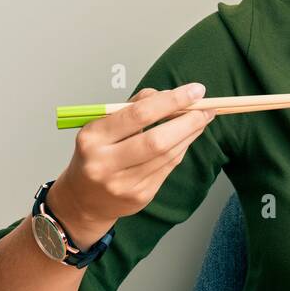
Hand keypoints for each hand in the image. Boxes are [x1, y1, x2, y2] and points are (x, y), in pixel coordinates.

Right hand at [51, 83, 214, 243]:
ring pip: (168, 155)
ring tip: (202, 118)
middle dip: (188, 122)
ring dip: (190, 134)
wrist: (83, 200)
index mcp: (93, 137)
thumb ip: (135, 107)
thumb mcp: (102, 125)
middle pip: (157, 140)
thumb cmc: (97, 153)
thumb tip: (173, 96)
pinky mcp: (139, 197)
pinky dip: (181, 148)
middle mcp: (105, 163)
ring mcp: (123, 184)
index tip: (195, 91)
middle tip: (206, 107)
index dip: (171, 101)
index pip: (139, 115)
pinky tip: (187, 137)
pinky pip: (168, 167)